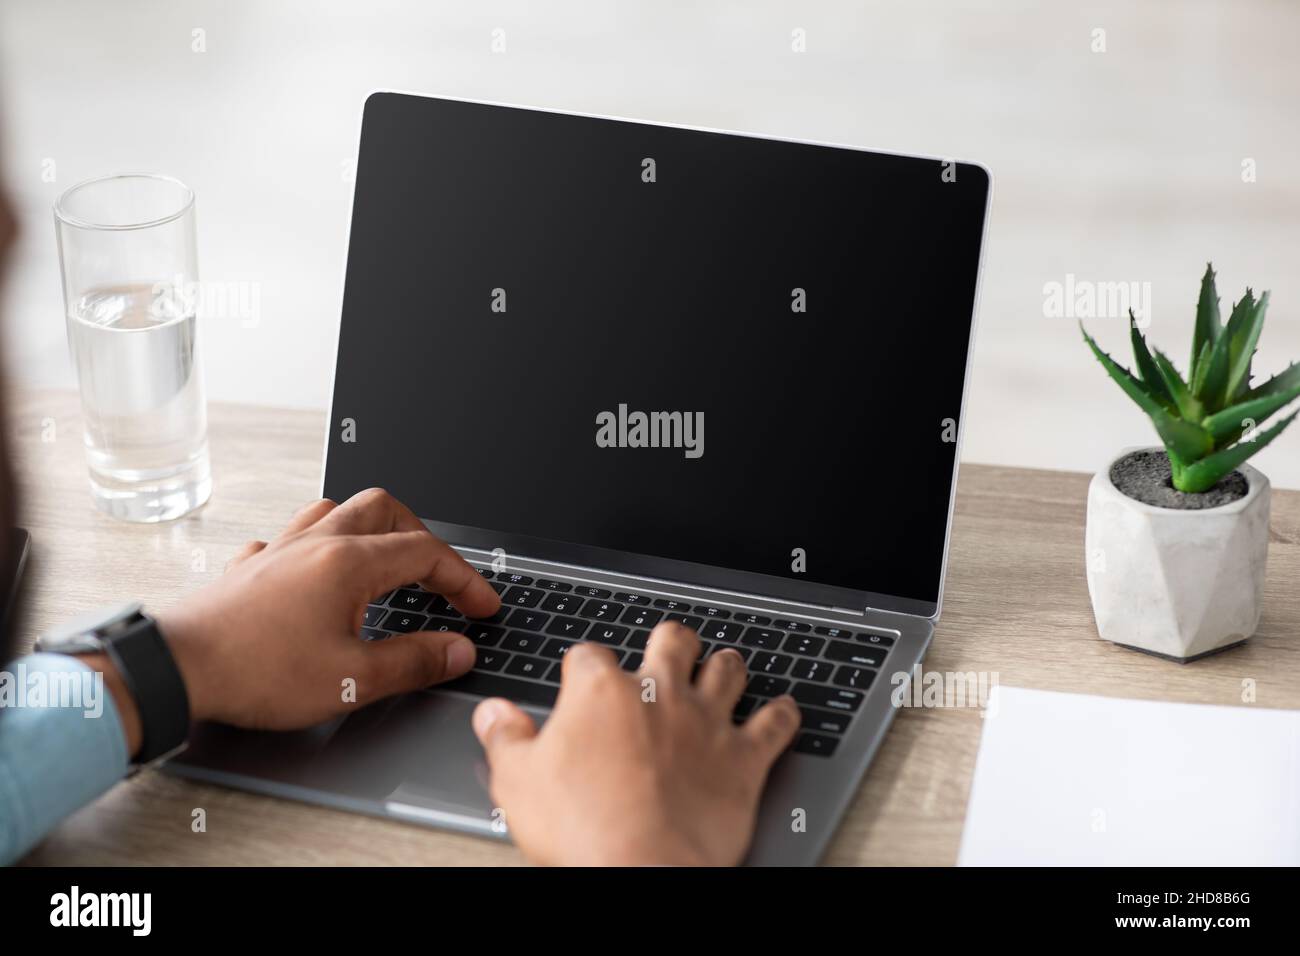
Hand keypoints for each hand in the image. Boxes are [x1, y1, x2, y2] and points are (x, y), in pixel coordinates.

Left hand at [138, 488, 498, 738]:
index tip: (481, 605)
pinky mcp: (250, 570)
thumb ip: (413, 662)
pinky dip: (316, 548)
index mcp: (348, 563)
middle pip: (383, 508)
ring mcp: (279, 552)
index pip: (425, 553)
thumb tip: (457, 651)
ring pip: (335, 510)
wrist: (176, 670)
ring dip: (370, 528)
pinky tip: (315, 575)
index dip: (464, 578)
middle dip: (422, 535)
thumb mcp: (352, 680)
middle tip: (438, 573)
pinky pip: (289, 538)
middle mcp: (315, 545)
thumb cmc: (255, 672)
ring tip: (385, 560)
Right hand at [471, 621, 800, 865]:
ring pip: (727, 669)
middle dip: (670, 641)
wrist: (643, 870)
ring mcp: (706, 722)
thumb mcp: (518, 782)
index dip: (585, 667)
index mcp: (602, 692)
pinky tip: (784, 711)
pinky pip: (776, 723)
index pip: (589, 656)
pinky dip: (782, 715)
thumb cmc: (583, 829)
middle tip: (668, 649)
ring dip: (726, 666)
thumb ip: (506, 739)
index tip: (583, 679)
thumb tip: (494, 714)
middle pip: (671, 641)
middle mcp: (660, 694)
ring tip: (723, 666)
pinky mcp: (744, 757)